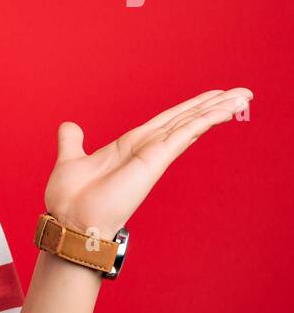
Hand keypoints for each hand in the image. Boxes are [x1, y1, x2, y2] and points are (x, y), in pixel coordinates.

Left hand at [44, 87, 252, 240]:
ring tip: (243, 96)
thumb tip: (69, 126)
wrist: (70, 220)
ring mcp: (152, 155)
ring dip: (217, 110)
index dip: (188, 108)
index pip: (166, 121)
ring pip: (190, 125)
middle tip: (242, 92)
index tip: (212, 97)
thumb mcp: (71, 160)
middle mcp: (146, 149)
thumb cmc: (70, 199)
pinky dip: (204, 121)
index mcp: (129, 146)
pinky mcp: (154, 161)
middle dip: (212, 105)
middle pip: (185, 120)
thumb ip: (72, 142)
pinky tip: (224, 110)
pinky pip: (184, 135)